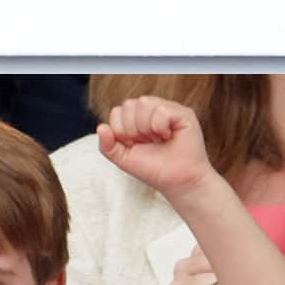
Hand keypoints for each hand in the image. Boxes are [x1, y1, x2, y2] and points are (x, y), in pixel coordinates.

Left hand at [97, 96, 212, 199]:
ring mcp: (168, 110)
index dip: (122, 131)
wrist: (176, 182)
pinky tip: (168, 137)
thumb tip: (101, 127)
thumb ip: (107, 145)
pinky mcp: (183, 114)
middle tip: (148, 143)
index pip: (117, 111)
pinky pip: (162, 110)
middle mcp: (151, 110)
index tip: (135, 145)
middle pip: (129, 105)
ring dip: (146, 127)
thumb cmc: (152, 169)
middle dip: (133, 130)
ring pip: (144, 103)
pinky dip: (160, 127)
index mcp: (135, 118)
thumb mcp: (123, 159)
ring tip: (157, 139)